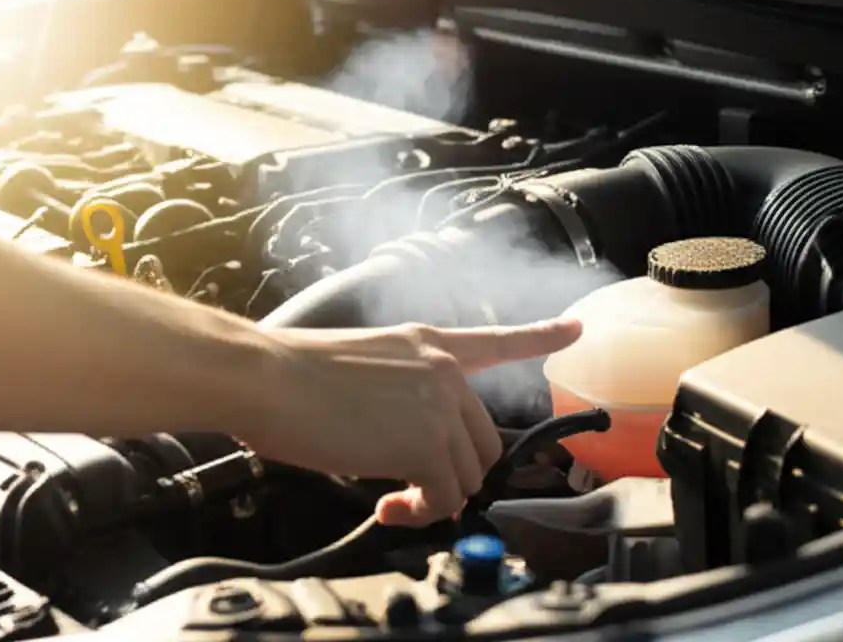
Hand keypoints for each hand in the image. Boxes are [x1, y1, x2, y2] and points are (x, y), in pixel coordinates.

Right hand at [242, 319, 581, 526]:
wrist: (266, 377)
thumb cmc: (290, 375)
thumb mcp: (360, 367)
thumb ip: (397, 395)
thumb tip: (400, 442)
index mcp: (426, 344)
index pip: (497, 340)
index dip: (540, 336)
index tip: (576, 328)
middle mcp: (442, 370)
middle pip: (482, 440)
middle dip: (453, 472)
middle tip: (409, 491)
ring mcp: (439, 406)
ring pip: (466, 474)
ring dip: (433, 498)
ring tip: (392, 501)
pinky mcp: (426, 445)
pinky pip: (445, 497)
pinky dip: (420, 513)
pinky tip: (388, 507)